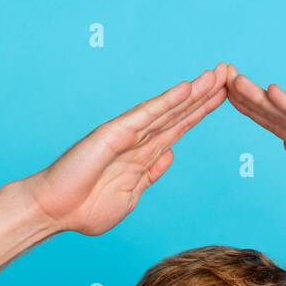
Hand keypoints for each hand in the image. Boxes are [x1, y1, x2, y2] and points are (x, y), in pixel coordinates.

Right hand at [27, 63, 229, 235]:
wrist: (55, 212)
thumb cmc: (85, 209)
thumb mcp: (130, 196)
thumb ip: (150, 175)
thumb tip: (168, 155)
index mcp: (144, 156)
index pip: (180, 128)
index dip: (202, 112)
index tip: (226, 97)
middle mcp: (139, 141)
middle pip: (180, 113)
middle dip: (206, 94)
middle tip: (231, 73)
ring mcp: (127, 135)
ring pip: (168, 109)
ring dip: (194, 92)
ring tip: (218, 74)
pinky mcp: (114, 134)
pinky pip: (146, 115)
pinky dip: (167, 102)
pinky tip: (187, 89)